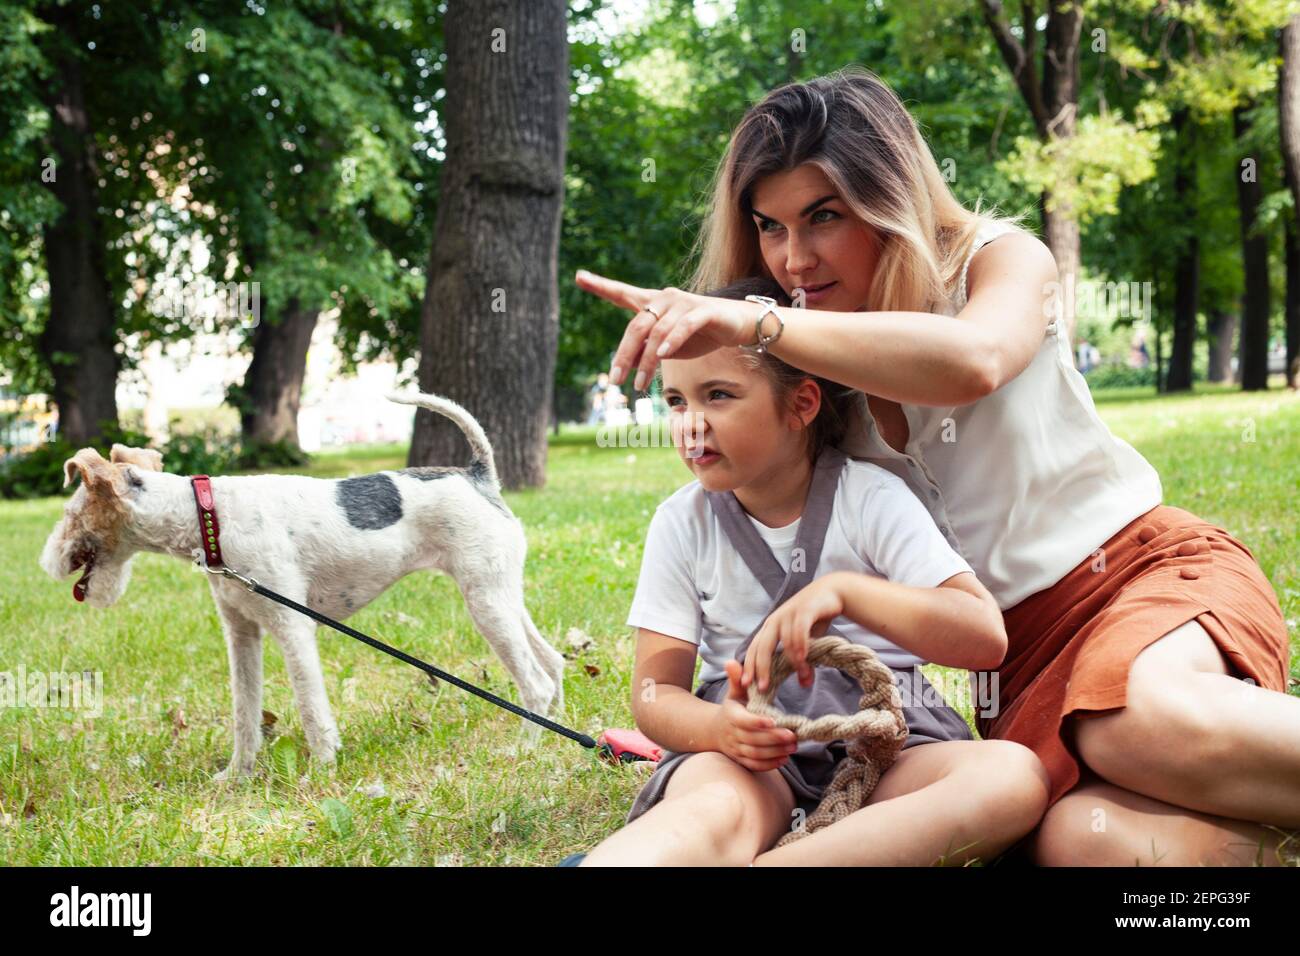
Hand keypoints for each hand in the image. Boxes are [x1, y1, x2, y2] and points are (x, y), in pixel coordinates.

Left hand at [574, 270, 756, 389]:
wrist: (739, 326)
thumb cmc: (701, 336)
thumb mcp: (668, 348)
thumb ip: (646, 352)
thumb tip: (626, 365)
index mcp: (654, 304)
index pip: (623, 293)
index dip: (601, 285)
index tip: (579, 276)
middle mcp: (665, 298)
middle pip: (636, 325)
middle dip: (623, 354)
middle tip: (615, 380)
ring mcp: (684, 303)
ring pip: (657, 332)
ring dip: (646, 361)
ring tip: (638, 385)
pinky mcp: (704, 311)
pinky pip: (683, 326)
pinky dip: (671, 341)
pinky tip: (662, 355)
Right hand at [711, 660, 798, 771]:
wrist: (716, 730)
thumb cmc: (733, 707)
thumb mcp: (734, 692)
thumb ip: (736, 678)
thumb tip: (732, 662)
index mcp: (731, 716)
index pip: (743, 721)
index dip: (757, 722)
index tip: (773, 720)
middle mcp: (732, 734)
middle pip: (752, 739)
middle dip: (773, 738)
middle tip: (793, 735)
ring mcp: (736, 749)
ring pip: (755, 754)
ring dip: (774, 751)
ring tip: (793, 746)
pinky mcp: (741, 760)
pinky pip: (754, 765)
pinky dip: (769, 764)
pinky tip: (784, 758)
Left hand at [742, 573, 845, 694]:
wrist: (831, 592)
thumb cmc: (815, 618)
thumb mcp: (806, 642)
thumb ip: (802, 661)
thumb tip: (804, 684)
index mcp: (771, 628)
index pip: (755, 649)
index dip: (750, 667)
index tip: (746, 685)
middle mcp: (775, 620)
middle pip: (762, 646)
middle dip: (761, 668)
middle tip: (763, 686)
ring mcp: (789, 614)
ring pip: (784, 641)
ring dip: (792, 660)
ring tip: (801, 674)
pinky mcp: (804, 610)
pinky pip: (799, 630)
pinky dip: (800, 645)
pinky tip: (803, 658)